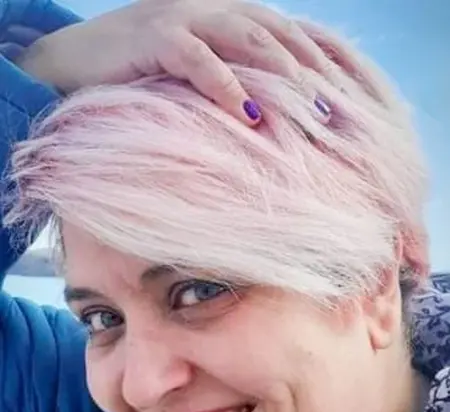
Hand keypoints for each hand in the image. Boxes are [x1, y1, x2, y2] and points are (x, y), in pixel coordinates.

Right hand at [16, 0, 329, 124]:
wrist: (72, 60)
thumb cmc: (139, 73)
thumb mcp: (193, 73)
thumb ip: (230, 80)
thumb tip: (270, 118)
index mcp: (226, 14)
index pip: (286, 31)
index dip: (320, 61)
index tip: (347, 99)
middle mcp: (212, 7)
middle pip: (278, 32)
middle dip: (313, 72)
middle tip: (339, 113)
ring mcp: (184, 16)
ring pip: (248, 38)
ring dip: (283, 76)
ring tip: (310, 113)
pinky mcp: (155, 35)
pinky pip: (199, 59)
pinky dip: (225, 87)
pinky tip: (248, 115)